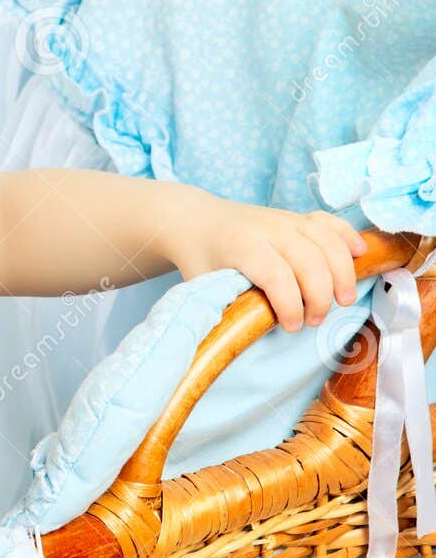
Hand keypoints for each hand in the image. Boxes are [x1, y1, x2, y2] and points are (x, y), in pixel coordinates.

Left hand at [169, 195, 365, 332]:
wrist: (196, 220)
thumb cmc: (201, 258)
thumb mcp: (202, 286)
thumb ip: (226, 309)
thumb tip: (246, 340)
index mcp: (242, 246)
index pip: (277, 275)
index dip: (290, 305)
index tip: (290, 327)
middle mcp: (268, 229)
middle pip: (310, 260)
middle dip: (319, 296)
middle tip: (314, 321)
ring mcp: (286, 220)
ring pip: (327, 241)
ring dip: (342, 273)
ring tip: (343, 300)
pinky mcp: (298, 217)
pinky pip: (331, 223)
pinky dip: (348, 238)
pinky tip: (360, 256)